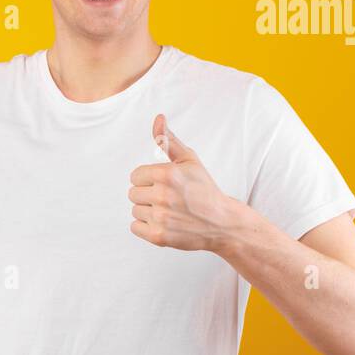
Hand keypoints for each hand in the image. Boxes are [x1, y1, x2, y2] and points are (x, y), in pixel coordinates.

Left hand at [127, 113, 238, 252]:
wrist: (222, 222)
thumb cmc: (204, 189)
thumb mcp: (189, 160)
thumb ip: (168, 139)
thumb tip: (158, 118)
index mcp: (166, 174)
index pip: (135, 176)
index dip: (149, 179)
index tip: (165, 184)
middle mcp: (162, 195)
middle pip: (132, 193)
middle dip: (148, 195)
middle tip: (169, 199)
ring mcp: (160, 217)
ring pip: (135, 210)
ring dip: (148, 211)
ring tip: (169, 211)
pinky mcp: (158, 236)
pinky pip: (134, 227)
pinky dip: (146, 227)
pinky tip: (164, 223)